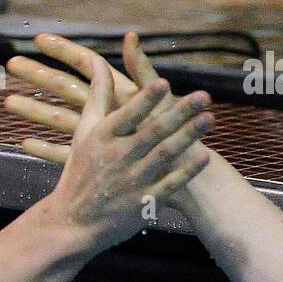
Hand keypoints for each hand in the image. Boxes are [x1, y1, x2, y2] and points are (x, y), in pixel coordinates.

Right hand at [4, 32, 213, 247]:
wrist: (73, 221)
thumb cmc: (80, 171)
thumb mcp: (83, 132)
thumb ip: (96, 96)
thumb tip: (98, 60)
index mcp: (101, 138)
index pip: (126, 115)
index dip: (145, 100)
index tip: (163, 83)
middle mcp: (116, 157)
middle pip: (152, 132)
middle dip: (178, 113)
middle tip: (204, 96)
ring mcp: (130, 181)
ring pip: (164, 155)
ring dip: (188, 136)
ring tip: (210, 118)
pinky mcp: (142, 202)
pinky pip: (169, 185)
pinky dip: (186, 172)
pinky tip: (205, 156)